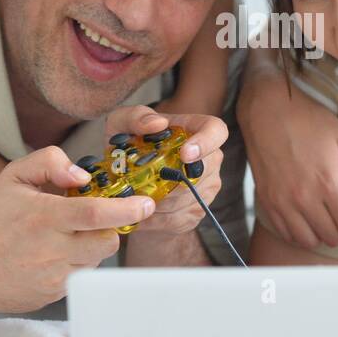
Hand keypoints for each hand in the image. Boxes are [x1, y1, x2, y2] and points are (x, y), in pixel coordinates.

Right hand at [0, 146, 154, 313]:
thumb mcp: (13, 176)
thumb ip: (49, 162)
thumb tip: (83, 176)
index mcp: (44, 217)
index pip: (95, 214)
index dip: (126, 209)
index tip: (146, 203)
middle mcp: (52, 249)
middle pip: (107, 241)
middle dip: (111, 228)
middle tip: (96, 218)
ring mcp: (54, 276)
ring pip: (97, 259)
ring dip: (93, 246)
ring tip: (68, 236)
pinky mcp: (55, 294)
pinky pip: (83, 276)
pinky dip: (79, 263)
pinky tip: (56, 255)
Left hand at [105, 104, 226, 238]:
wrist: (126, 183)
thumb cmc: (127, 147)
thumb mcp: (121, 125)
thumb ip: (136, 117)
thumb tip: (158, 123)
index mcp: (195, 130)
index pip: (216, 130)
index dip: (206, 142)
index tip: (185, 155)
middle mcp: (209, 158)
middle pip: (201, 172)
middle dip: (169, 181)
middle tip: (141, 183)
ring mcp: (207, 187)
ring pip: (188, 199)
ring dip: (159, 201)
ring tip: (135, 197)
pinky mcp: (196, 212)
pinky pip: (179, 219)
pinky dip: (155, 218)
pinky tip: (140, 211)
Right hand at [236, 66, 337, 249]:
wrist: (267, 111)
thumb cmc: (309, 122)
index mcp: (328, 183)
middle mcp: (303, 198)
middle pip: (333, 237)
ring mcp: (282, 202)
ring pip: (309, 241)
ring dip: (322, 232)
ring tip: (324, 211)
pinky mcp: (266, 202)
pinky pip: (287, 234)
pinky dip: (300, 231)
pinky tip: (305, 212)